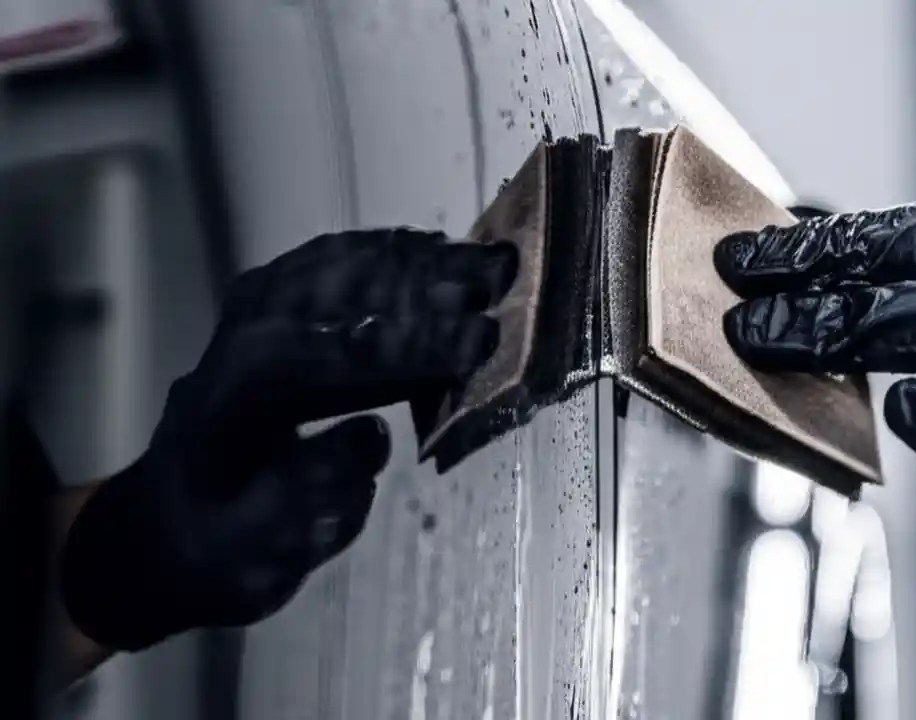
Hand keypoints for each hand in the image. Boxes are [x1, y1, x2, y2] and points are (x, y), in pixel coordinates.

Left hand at [61, 228, 516, 650]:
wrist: (171, 528)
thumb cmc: (218, 549)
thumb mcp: (257, 552)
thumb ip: (310, 496)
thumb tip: (370, 436)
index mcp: (230, 402)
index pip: (325, 355)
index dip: (404, 346)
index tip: (473, 342)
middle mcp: (236, 345)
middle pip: (331, 293)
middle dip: (419, 286)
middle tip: (496, 284)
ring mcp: (249, 321)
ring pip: (332, 268)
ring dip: (409, 262)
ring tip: (482, 262)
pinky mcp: (270, 315)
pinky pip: (328, 267)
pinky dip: (384, 256)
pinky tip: (433, 253)